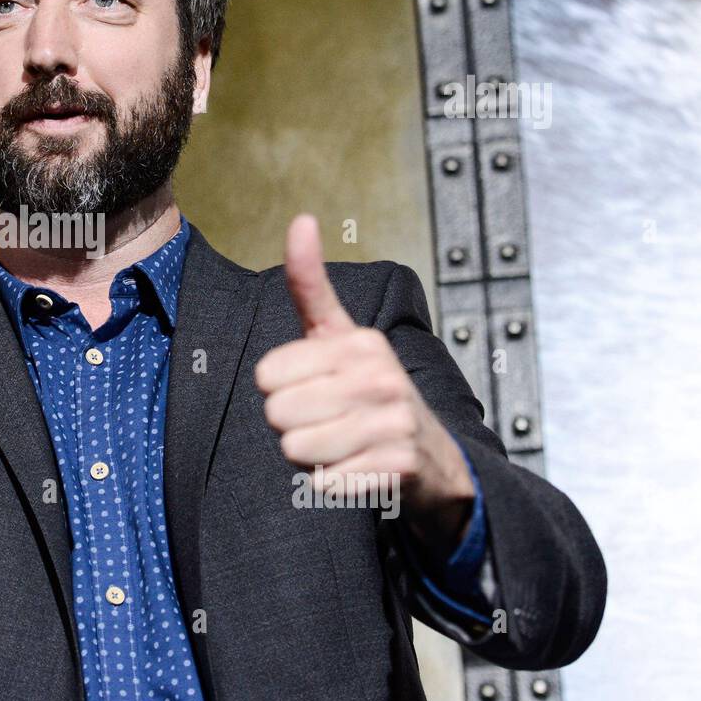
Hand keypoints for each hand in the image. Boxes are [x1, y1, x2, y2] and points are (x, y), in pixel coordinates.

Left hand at [253, 215, 473, 548]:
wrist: (432, 458)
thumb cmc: (369, 390)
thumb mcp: (339, 334)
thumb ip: (310, 284)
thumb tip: (301, 219)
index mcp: (358, 342)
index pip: (267, 374)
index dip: (278, 387)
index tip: (309, 384)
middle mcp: (380, 376)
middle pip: (277, 413)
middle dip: (291, 424)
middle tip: (326, 419)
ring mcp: (394, 421)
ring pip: (297, 449)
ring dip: (308, 455)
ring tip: (341, 442)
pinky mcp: (398, 466)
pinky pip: (325, 481)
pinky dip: (331, 482)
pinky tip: (357, 468)